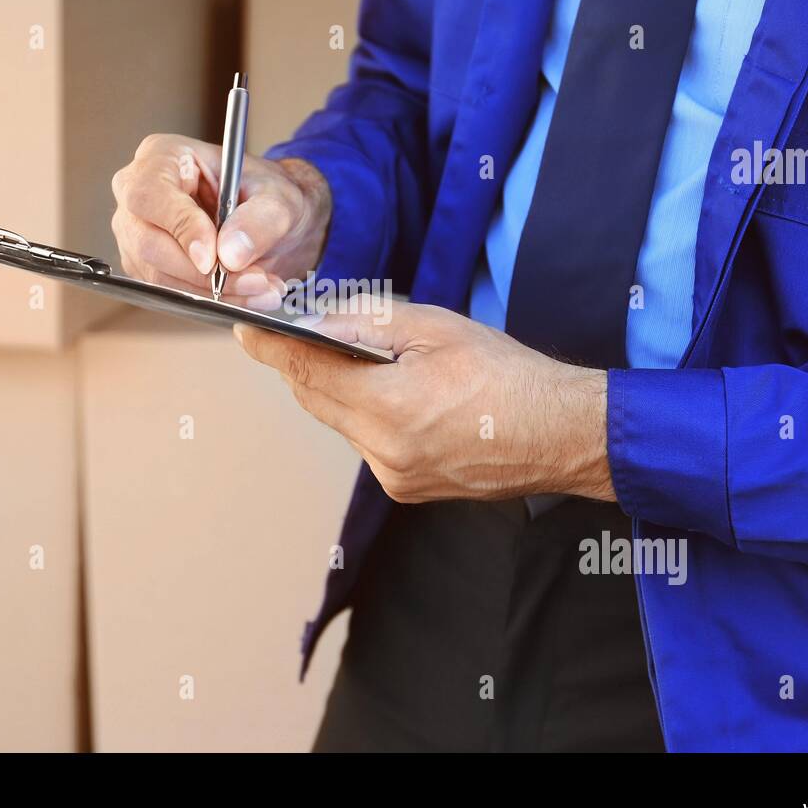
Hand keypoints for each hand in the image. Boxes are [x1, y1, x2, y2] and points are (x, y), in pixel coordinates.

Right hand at [110, 134, 331, 308]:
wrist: (269, 219)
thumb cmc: (265, 194)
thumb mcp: (278, 198)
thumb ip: (259, 221)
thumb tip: (229, 254)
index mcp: (162, 156)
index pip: (151, 194)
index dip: (180, 228)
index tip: (214, 258)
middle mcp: (137, 193)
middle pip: (148, 242)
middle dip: (203, 272)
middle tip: (256, 280)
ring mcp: (136, 233)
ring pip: (159, 275)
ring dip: (213, 292)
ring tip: (262, 289)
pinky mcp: (146, 266)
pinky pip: (170, 292)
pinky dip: (211, 301)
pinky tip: (246, 296)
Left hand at [234, 298, 615, 503]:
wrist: (563, 434)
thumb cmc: (510, 376)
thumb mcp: (437, 328)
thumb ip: (368, 322)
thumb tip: (314, 318)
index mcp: (390, 408)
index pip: (308, 372)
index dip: (272, 348)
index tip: (245, 331)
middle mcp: (384, 452)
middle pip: (317, 401)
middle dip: (303, 366)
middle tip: (290, 333)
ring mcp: (394, 477)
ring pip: (341, 423)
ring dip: (338, 391)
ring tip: (358, 360)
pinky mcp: (406, 489)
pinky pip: (366, 444)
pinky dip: (366, 416)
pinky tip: (393, 395)